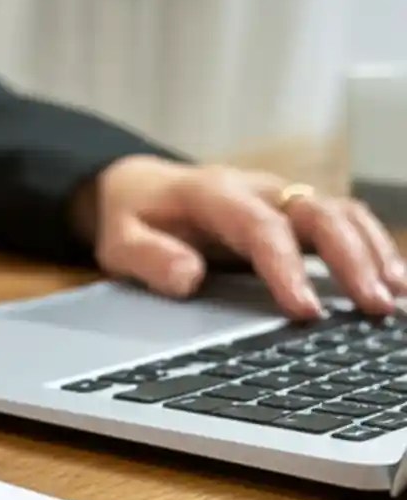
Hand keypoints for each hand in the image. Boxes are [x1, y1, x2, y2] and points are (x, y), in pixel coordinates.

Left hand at [76, 155, 405, 318]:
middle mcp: (258, 189)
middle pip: (317, 213)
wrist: (139, 187)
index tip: (306, 312)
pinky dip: (373, 248)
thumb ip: (149, 258)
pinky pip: (344, 221)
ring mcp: (281, 197)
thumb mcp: (119, 241)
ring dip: (373, 253)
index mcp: (213, 194)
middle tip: (373, 306)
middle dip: (350, 259)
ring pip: (341, 213)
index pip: (260, 228)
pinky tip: (394, 282)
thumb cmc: (132, 218)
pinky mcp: (294, 211)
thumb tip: (188, 278)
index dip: (286, 269)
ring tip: (395, 298)